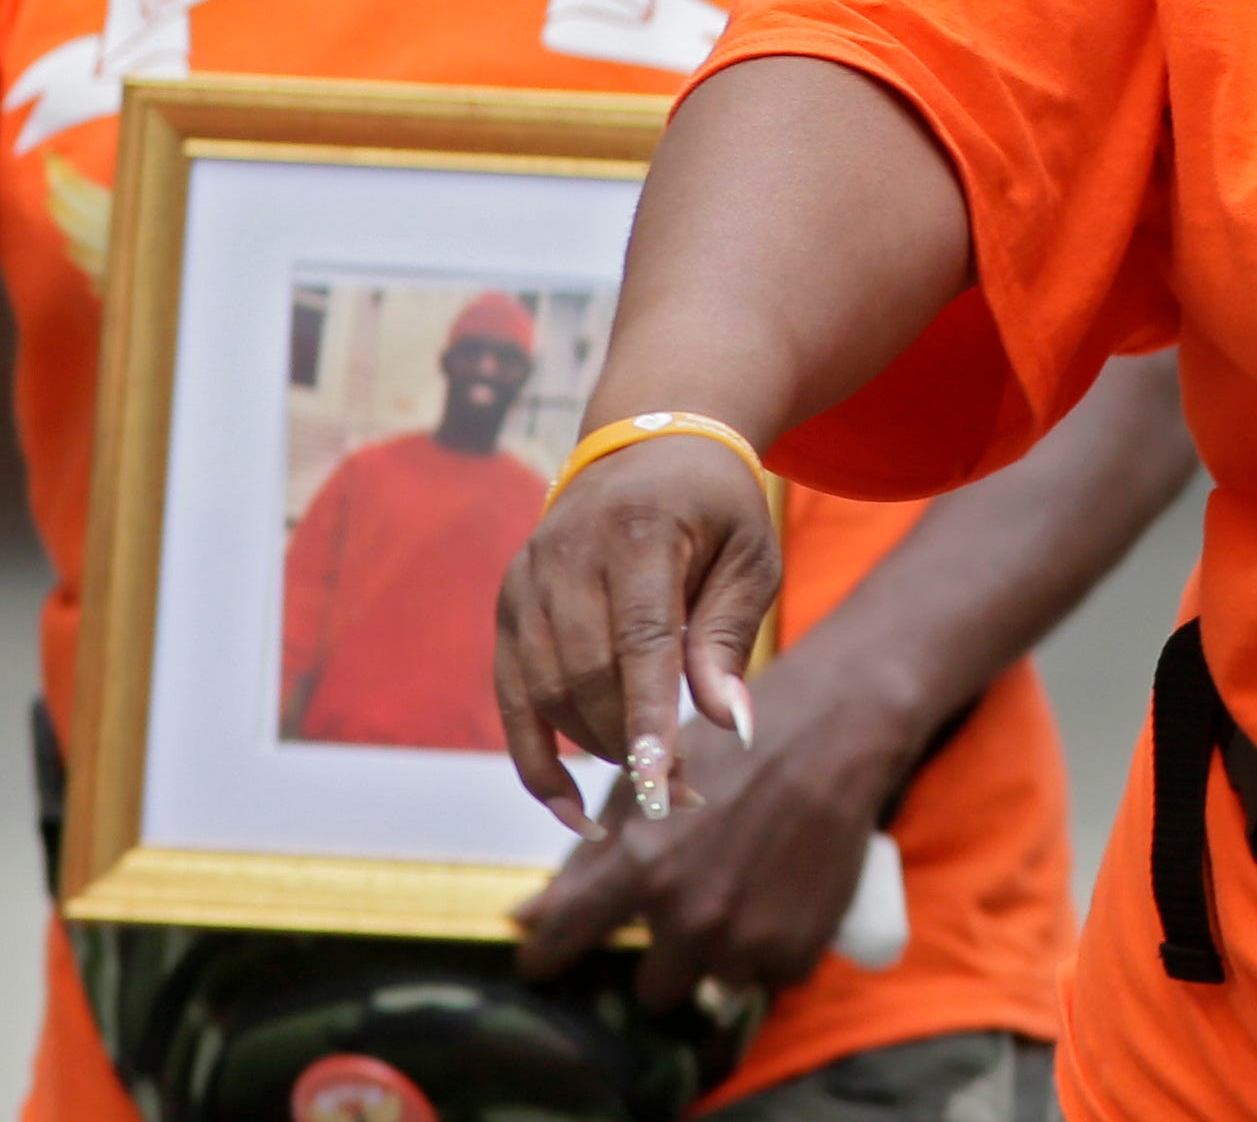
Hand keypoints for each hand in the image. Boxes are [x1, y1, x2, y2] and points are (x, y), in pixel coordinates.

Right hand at [495, 432, 782, 838]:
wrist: (646, 445)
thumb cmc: (714, 507)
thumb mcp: (748, 556)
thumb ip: (729, 638)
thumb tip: (729, 728)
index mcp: (637, 530)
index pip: (638, 639)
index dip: (646, 718)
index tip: (660, 790)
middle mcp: (566, 555)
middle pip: (588, 675)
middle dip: (634, 744)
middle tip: (687, 792)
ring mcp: (527, 582)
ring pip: (547, 694)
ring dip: (599, 752)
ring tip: (658, 782)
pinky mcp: (508, 609)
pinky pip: (513, 700)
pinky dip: (538, 760)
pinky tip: (574, 810)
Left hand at [509, 648, 910, 1008]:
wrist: (833, 733)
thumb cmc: (730, 748)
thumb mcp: (647, 786)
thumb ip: (586, 863)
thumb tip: (524, 920)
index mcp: (644, 868)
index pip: (570, 939)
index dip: (547, 956)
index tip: (540, 965)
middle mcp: (692, 916)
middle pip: (654, 989)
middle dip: (667, 955)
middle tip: (692, 905)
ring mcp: (748, 940)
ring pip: (714, 982)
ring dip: (722, 952)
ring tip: (744, 889)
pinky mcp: (798, 951)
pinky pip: (767, 975)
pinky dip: (770, 946)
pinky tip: (779, 893)